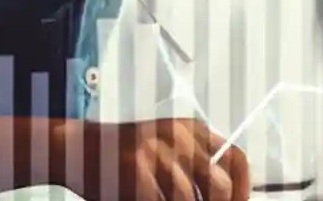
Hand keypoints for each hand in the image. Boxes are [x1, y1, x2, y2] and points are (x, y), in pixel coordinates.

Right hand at [52, 118, 251, 200]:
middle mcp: (179, 138)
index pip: (236, 159)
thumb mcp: (168, 147)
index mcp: (192, 130)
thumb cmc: (127, 157)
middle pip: (219, 185)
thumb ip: (197, 166)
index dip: (243, 188)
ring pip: (188, 199)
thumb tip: (226, 195)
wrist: (79, 148)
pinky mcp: (135, 173)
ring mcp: (157, 155)